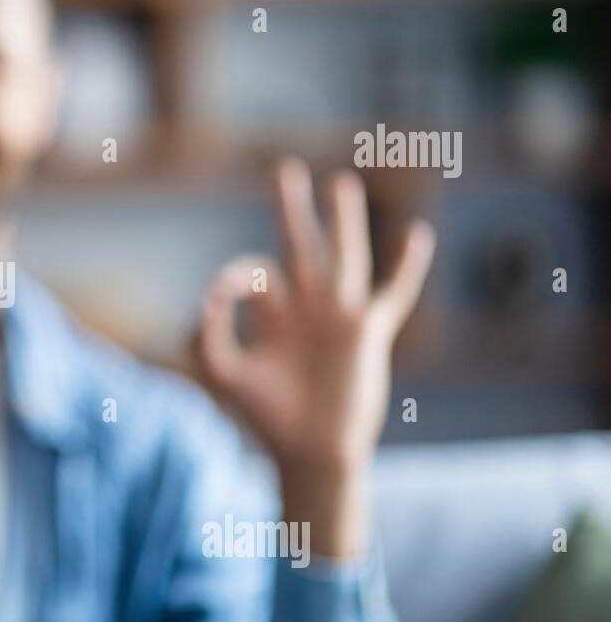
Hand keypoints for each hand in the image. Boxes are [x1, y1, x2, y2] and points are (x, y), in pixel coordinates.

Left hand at [193, 157, 434, 557]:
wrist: (309, 452)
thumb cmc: (265, 416)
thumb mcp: (223, 372)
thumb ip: (206, 334)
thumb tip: (212, 293)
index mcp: (272, 315)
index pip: (255, 274)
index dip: (236, 277)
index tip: (223, 295)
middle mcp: (306, 308)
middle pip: (299, 245)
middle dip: (291, 209)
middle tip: (282, 169)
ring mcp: (339, 316)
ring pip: (343, 256)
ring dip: (343, 220)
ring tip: (339, 181)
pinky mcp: (368, 332)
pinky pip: (393, 293)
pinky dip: (406, 267)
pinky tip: (415, 234)